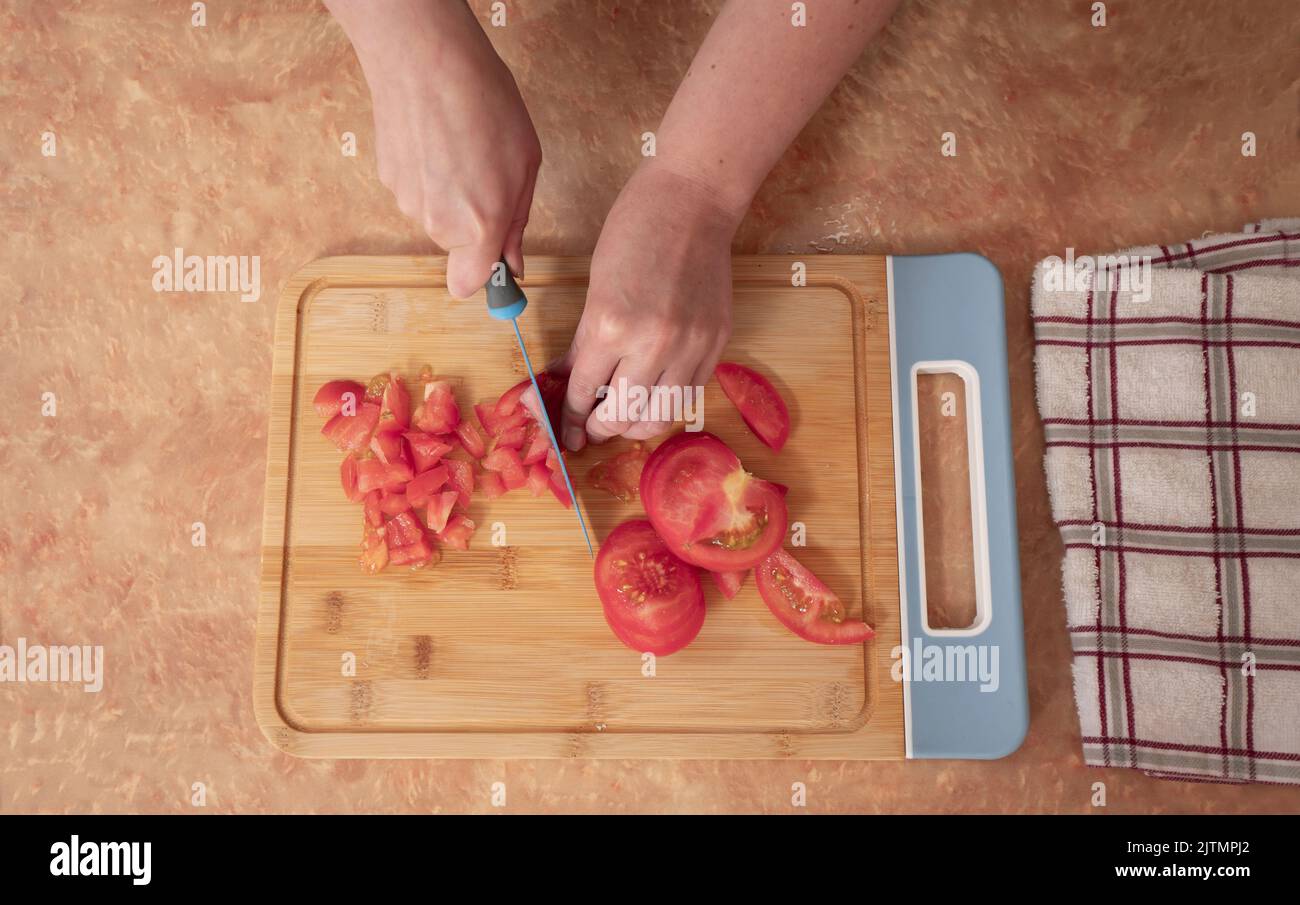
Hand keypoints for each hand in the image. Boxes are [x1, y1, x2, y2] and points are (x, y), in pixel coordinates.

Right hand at [329, 0, 540, 296]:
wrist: (424, 58)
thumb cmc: (484, 102)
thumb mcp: (524, 163)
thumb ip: (517, 221)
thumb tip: (512, 262)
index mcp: (480, 225)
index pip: (467, 287)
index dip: (483, 275)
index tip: (497, 261)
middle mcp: (438, 224)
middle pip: (457, 247)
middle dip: (475, 223)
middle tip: (489, 175)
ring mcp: (407, 203)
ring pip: (436, 217)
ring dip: (451, 196)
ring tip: (461, 148)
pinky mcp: (387, 179)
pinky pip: (417, 192)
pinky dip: (428, 176)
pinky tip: (436, 140)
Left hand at [534, 162, 739, 450]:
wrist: (693, 202)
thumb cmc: (636, 231)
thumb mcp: (595, 287)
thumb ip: (584, 341)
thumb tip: (564, 378)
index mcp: (610, 326)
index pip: (581, 393)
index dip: (568, 416)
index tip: (563, 427)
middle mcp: (652, 345)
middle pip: (620, 418)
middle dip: (598, 428)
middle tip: (588, 427)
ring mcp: (689, 348)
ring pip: (658, 417)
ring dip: (634, 424)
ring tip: (621, 417)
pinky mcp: (715, 345)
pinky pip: (688, 396)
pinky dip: (666, 404)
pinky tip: (652, 395)